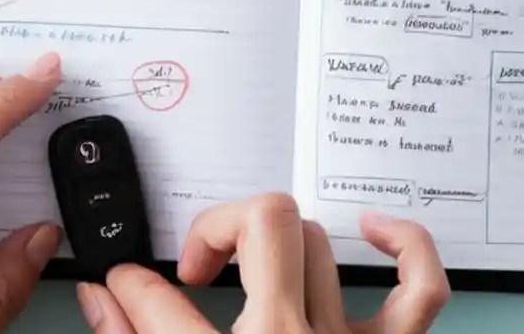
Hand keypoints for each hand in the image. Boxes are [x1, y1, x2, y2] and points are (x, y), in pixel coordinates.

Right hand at [77, 194, 448, 333]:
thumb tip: (103, 300)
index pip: (158, 295)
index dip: (129, 282)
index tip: (125, 284)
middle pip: (265, 224)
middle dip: (216, 229)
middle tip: (194, 269)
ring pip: (319, 242)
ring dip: (277, 244)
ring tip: (251, 267)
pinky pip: (420, 289)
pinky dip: (405, 247)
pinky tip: (371, 232)